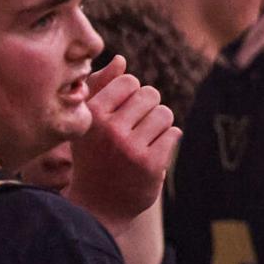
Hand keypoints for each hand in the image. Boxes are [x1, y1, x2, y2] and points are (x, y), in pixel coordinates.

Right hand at [63, 55, 180, 230]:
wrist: (99, 204)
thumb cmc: (94, 156)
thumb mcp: (89, 122)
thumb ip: (102, 87)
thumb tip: (120, 59)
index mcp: (91, 114)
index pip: (129, 81)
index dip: (132, 96)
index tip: (122, 114)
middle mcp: (109, 129)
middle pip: (150, 94)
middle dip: (148, 109)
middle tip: (135, 130)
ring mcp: (130, 147)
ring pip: (164, 113)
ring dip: (160, 126)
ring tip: (143, 142)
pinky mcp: (151, 163)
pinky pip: (174, 133)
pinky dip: (168, 141)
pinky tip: (153, 153)